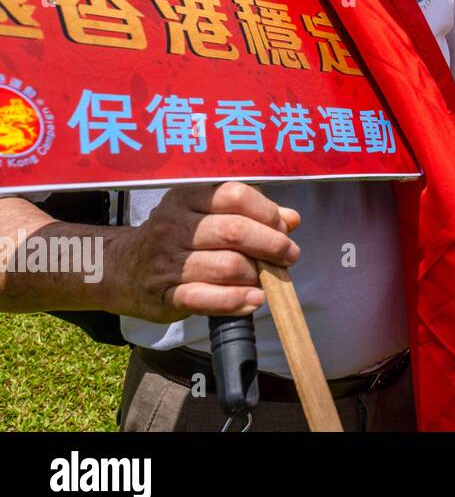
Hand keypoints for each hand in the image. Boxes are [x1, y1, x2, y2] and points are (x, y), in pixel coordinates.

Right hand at [106, 182, 300, 322]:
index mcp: (187, 197)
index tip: (284, 227)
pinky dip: (236, 301)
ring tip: (267, 278)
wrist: (122, 269)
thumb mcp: (208, 214)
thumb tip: (291, 219)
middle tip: (290, 255)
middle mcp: (174, 225)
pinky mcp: (165, 294)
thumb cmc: (179, 237)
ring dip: (256, 274)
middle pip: (234, 231)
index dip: (267, 213)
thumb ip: (251, 213)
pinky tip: (254, 300)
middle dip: (271, 245)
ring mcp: (167, 261)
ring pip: (226, 266)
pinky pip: (205, 298)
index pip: (235, 195)